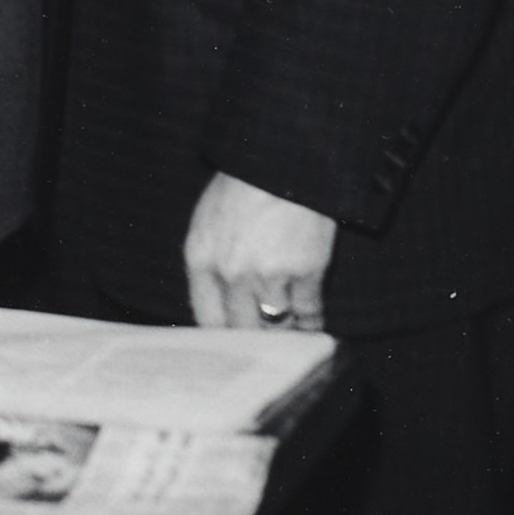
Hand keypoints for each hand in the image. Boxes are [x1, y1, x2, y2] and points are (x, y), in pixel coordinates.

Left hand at [184, 172, 338, 332]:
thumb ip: (209, 265)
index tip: (231, 348)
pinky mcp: (305, 272)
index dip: (221, 337)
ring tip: (289, 341)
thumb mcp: (207, 225)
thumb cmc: (241, 190)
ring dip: (283, 333)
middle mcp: (231, 273)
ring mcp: (269, 275)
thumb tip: (220, 308)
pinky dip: (312, 323)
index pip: (205, 319)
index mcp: (200, 260)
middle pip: (240, 328)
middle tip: (264, 350)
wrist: (281, 164)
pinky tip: (312, 328)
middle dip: (252, 340)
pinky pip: (309, 313)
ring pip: (275, 325)